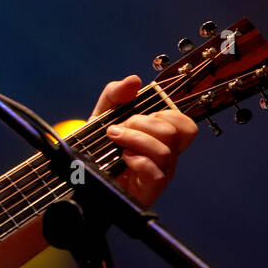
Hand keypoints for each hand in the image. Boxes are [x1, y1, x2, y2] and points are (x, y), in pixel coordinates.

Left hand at [90, 74, 197, 206]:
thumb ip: (115, 95)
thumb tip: (134, 80)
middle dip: (142, 123)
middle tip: (118, 128)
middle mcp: (165, 154)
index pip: (184, 123)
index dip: (165, 114)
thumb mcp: (102, 117)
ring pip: (165, 151)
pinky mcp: (149, 188)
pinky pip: (155, 172)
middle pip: (175, 132)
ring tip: (115, 140)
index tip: (137, 114)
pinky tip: (123, 159)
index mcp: (160, 137)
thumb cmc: (98, 147)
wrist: (82, 176)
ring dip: (135, 139)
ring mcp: (160, 172)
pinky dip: (137, 160)